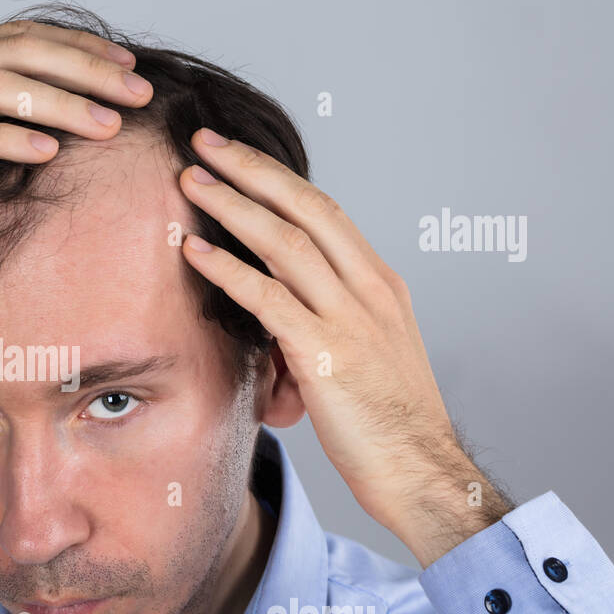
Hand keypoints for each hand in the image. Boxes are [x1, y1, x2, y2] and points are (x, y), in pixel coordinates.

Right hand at [0, 20, 154, 270]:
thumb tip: (28, 131)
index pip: (19, 37)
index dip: (77, 48)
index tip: (125, 68)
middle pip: (20, 52)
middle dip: (87, 70)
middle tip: (138, 92)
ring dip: (62, 102)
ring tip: (109, 124)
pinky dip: (9, 135)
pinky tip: (49, 149)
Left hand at [177, 127, 512, 567]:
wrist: (422, 473)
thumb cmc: (390, 427)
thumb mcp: (367, 357)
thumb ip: (328, 322)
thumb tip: (277, 312)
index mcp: (381, 286)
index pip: (325, 212)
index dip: (277, 179)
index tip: (237, 157)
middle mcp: (370, 290)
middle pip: (306, 207)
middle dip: (251, 168)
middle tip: (204, 140)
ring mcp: (351, 318)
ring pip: (286, 241)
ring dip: (233, 205)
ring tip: (190, 179)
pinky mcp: (327, 354)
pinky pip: (269, 298)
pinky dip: (229, 268)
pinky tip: (196, 251)